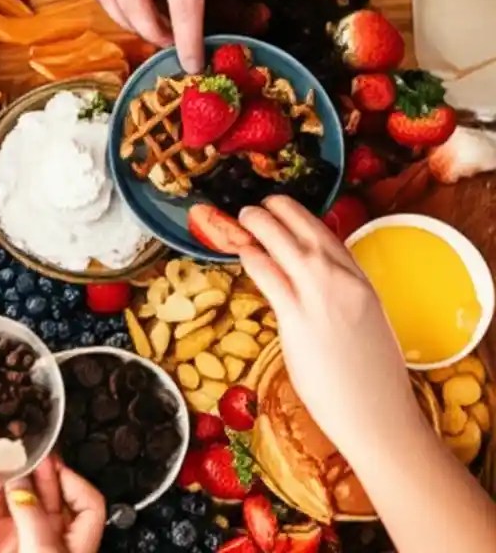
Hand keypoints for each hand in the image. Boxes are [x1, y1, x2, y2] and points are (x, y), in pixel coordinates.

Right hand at [0, 455, 104, 552]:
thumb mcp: (43, 548)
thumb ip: (30, 514)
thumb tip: (18, 483)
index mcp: (77, 541)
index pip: (87, 502)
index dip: (74, 480)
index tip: (55, 466)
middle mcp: (52, 536)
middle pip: (53, 493)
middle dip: (42, 470)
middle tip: (29, 449)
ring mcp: (24, 536)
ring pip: (21, 497)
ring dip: (13, 476)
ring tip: (6, 457)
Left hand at [237, 197, 419, 452]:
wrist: (378, 414)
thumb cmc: (371, 381)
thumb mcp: (366, 327)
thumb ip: (342, 303)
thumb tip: (313, 296)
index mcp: (363, 284)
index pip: (331, 237)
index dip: (305, 219)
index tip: (288, 210)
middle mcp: (344, 283)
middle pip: (307, 231)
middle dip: (281, 211)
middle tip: (260, 204)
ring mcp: (321, 297)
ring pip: (286, 245)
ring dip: (261, 225)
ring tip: (243, 215)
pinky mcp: (298, 317)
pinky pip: (270, 275)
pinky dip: (253, 257)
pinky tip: (241, 249)